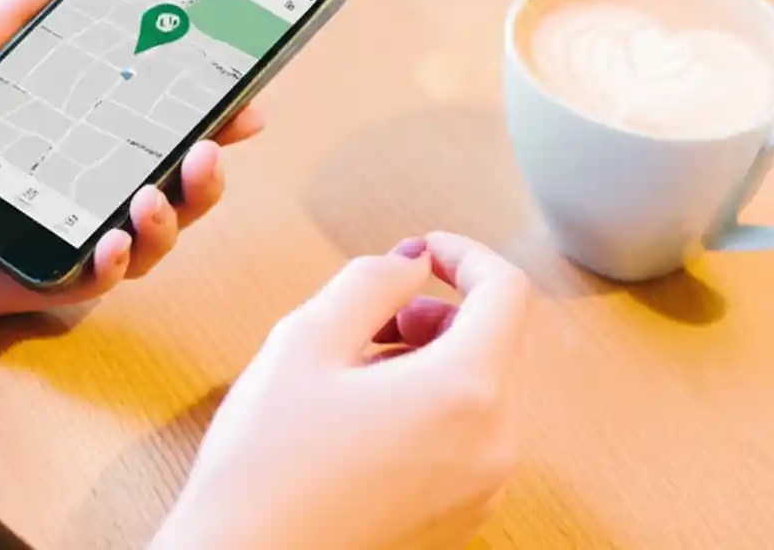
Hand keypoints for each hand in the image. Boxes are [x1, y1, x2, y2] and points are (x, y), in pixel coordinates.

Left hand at [0, 0, 264, 315]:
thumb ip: (17, 14)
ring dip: (174, 220)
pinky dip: (114, 263)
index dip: (206, 119)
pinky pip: (94, 283)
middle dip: (209, 176)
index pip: (153, 131)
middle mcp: (72, 190)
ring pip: (147, 243)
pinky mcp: (31, 282)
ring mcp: (57, 238)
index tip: (244, 101)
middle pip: (171, 191)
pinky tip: (111, 240)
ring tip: (157, 194)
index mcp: (66, 140)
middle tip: (213, 147)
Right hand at [154, 232, 534, 549]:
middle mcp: (493, 445)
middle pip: (491, 345)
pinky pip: (463, 440)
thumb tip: (414, 262)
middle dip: (435, 315)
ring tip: (350, 379)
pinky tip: (359, 425)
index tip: (424, 252)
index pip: (507, 292)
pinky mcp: (460, 521)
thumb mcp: (305, 343)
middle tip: (370, 321)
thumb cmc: (266, 468)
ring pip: (475, 393)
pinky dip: (426, 411)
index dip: (466, 256)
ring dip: (425, 363)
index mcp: (465, 393)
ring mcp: (481, 490)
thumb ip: (371, 282)